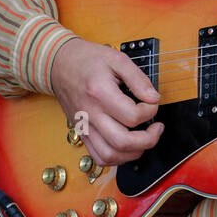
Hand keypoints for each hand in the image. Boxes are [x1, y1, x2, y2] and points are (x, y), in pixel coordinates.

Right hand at [50, 37, 163, 166]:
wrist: (59, 64)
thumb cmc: (87, 60)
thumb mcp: (117, 59)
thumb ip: (138, 79)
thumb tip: (154, 98)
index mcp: (100, 93)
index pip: (133, 116)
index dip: (151, 110)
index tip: (153, 102)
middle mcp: (90, 114)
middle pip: (123, 142)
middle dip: (149, 139)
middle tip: (157, 127)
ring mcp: (84, 126)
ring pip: (110, 155)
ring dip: (134, 152)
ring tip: (145, 138)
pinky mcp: (81, 133)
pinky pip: (99, 156)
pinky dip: (117, 158)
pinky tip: (128, 146)